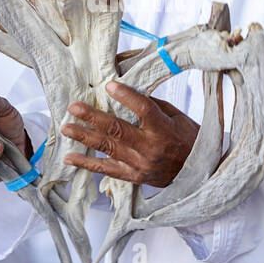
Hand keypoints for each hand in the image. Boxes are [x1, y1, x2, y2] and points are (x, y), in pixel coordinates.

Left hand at [60, 80, 197, 187]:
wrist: (197, 173)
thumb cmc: (188, 140)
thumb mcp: (177, 118)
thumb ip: (153, 106)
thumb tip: (128, 93)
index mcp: (163, 129)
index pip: (143, 109)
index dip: (126, 96)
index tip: (109, 86)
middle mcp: (149, 148)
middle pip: (117, 130)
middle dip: (93, 117)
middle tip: (75, 107)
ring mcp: (139, 164)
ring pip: (107, 148)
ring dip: (84, 137)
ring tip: (67, 127)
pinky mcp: (133, 176)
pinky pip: (106, 169)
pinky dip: (87, 163)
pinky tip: (70, 157)